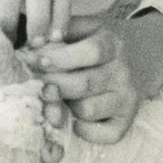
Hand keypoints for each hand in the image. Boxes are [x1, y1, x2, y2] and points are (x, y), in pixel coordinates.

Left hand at [32, 12, 162, 144]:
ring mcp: (127, 98)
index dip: (61, 57)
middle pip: (84, 84)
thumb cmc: (90, 43)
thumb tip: (32, 44)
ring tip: (56, 96)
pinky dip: (83, 130)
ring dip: (65, 105)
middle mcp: (123, 72)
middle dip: (52, 84)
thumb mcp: (78, 28)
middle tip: (35, 82)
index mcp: (112, 43)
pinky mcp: (126, 121)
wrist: (130, 59)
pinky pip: (103, 134)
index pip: (91, 52)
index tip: (38, 61)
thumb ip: (55, 32)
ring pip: (87, 110)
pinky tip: (73, 116)